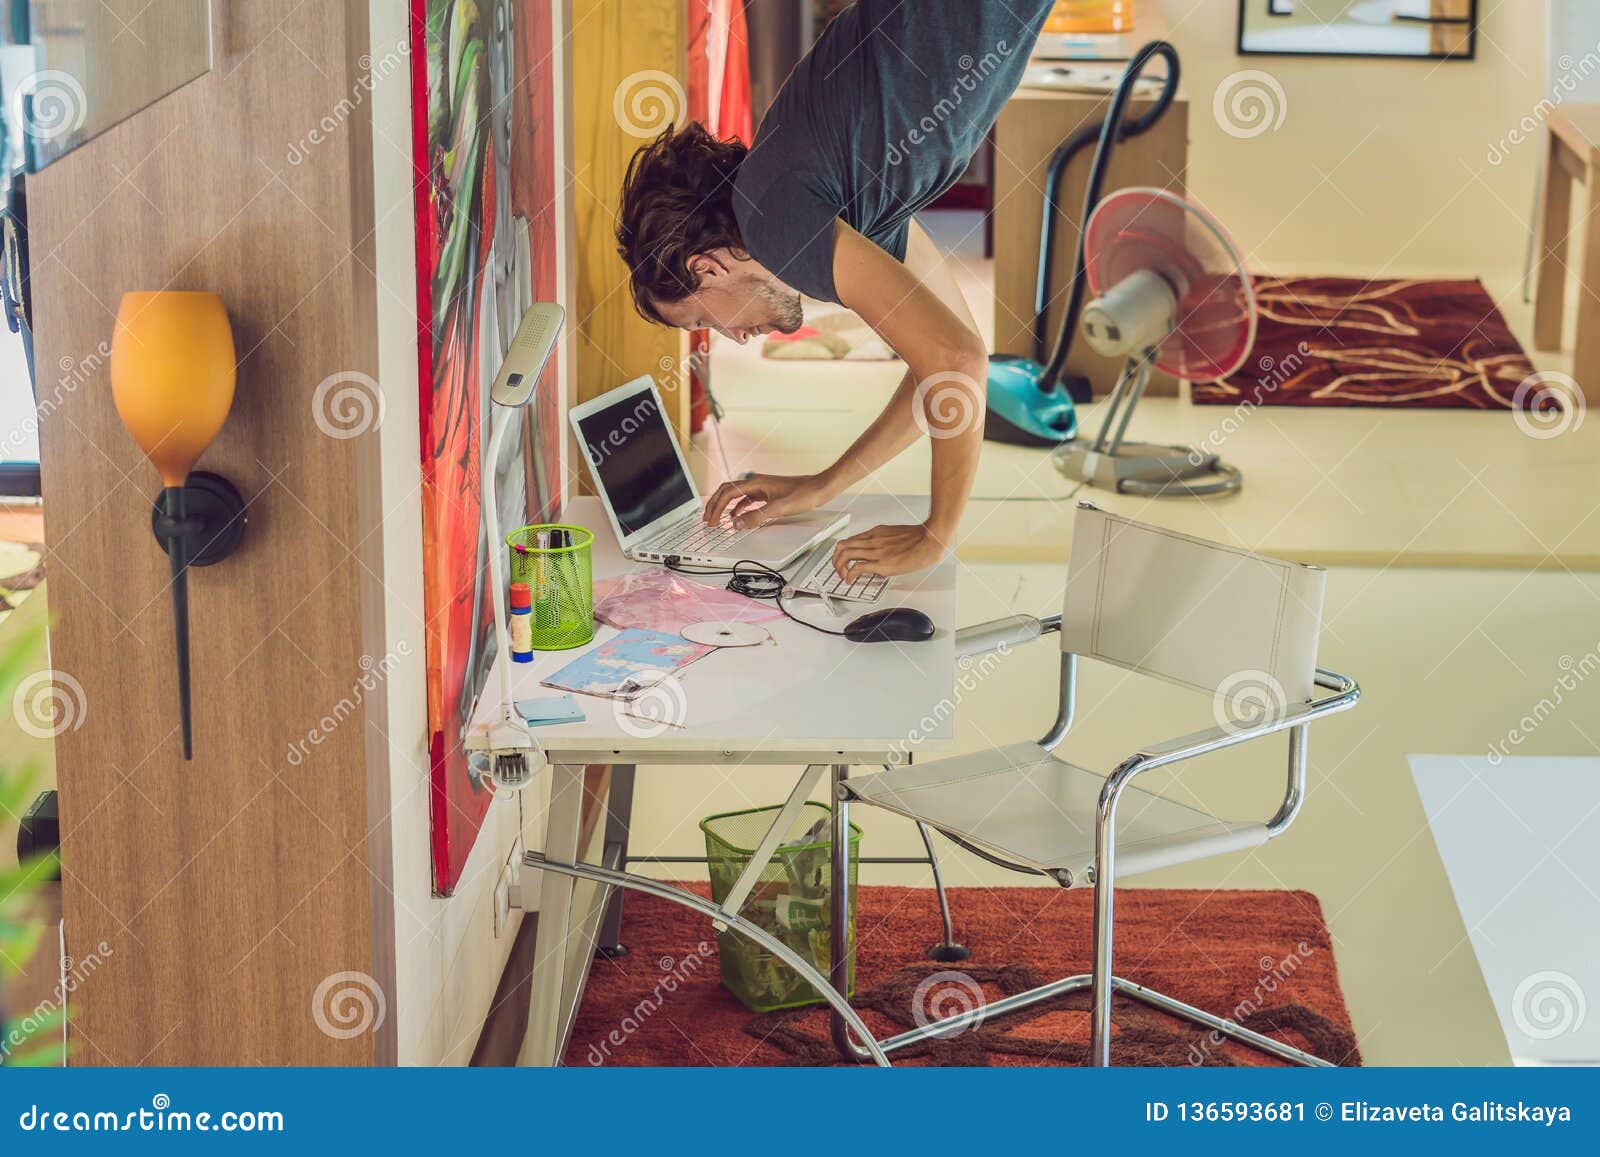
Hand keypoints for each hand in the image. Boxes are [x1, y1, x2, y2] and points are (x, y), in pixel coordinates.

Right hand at [703, 473, 827, 528]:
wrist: (820, 488)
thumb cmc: (804, 494)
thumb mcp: (778, 509)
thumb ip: (756, 517)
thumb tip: (736, 523)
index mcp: (755, 483)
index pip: (727, 493)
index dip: (716, 507)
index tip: (711, 520)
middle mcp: (756, 483)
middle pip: (727, 492)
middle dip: (715, 505)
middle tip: (707, 519)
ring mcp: (761, 487)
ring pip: (736, 496)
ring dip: (724, 507)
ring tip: (717, 518)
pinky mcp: (768, 493)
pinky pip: (746, 500)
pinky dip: (738, 508)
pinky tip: (737, 516)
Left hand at [831, 523, 946, 580]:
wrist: (930, 541)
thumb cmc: (919, 538)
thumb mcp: (896, 534)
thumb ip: (885, 540)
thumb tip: (881, 551)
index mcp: (877, 532)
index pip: (851, 539)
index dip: (842, 550)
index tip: (842, 559)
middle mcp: (873, 540)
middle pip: (843, 545)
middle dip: (835, 559)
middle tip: (836, 568)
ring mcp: (877, 551)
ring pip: (846, 555)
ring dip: (839, 567)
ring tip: (841, 576)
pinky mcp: (882, 563)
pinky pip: (858, 567)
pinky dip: (849, 575)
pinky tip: (850, 580)